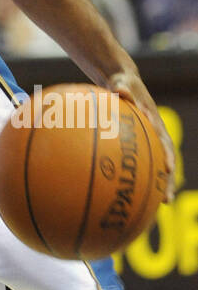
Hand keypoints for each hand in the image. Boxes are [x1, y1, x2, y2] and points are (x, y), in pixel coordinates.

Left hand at [107, 70, 175, 203]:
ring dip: (158, 185)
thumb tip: (121, 92)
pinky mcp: (140, 146)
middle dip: (168, 181)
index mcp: (154, 122)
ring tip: (157, 206)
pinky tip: (128, 195)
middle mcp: (156, 135)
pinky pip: (141, 164)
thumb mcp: (123, 83)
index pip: (164, 141)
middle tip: (167, 199)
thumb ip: (124, 88)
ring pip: (156, 167)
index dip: (168, 155)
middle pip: (166, 162)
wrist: (124, 84)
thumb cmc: (123, 84)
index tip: (169, 168)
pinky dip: (139, 178)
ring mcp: (149, 142)